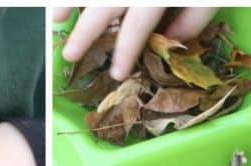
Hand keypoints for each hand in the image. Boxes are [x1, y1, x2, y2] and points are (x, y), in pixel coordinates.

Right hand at [53, 7, 218, 80]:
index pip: (137, 26)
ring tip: (56, 21)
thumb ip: (195, 17)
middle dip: (85, 33)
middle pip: (104, 6)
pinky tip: (65, 1)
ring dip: (68, 1)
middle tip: (70, 56)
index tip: (116, 72)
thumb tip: (172, 41)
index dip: (125, 51)